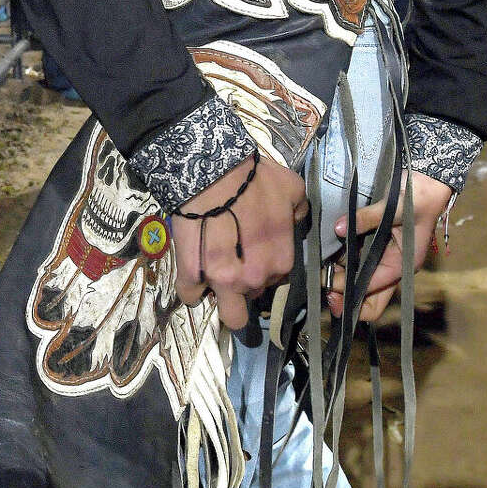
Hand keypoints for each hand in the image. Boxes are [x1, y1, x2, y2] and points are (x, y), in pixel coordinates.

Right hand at [171, 151, 306, 330]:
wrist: (211, 172)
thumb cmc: (253, 179)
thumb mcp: (291, 189)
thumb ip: (297, 211)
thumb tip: (294, 218)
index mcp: (280, 262)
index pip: (277, 279)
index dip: (264, 265)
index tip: (253, 252)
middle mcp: (254, 278)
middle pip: (253, 295)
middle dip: (244, 282)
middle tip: (233, 259)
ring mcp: (222, 281)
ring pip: (230, 315)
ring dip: (223, 298)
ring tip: (214, 276)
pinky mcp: (192, 276)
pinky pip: (190, 295)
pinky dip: (191, 287)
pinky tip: (192, 271)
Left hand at [327, 172, 454, 322]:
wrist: (426, 181)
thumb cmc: (419, 197)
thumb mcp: (395, 206)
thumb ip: (368, 217)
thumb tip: (339, 228)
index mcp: (404, 264)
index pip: (373, 286)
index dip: (349, 287)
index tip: (327, 281)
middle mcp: (393, 267)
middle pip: (370, 299)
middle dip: (346, 298)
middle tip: (323, 288)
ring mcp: (383, 259)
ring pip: (360, 283)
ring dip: (341, 280)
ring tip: (320, 270)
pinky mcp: (375, 247)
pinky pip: (357, 263)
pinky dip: (342, 263)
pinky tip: (326, 256)